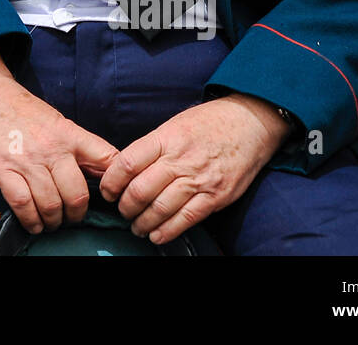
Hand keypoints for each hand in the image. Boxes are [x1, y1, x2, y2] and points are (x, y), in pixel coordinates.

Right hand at [0, 52, 117, 233]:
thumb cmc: (22, 110)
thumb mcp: (57, 122)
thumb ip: (77, 146)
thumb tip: (99, 173)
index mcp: (69, 134)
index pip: (107, 159)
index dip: (115, 183)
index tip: (110, 196)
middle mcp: (51, 148)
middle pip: (77, 195)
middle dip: (76, 214)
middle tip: (71, 216)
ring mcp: (26, 160)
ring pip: (51, 204)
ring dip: (53, 221)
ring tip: (51, 222)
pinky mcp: (3, 170)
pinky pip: (23, 204)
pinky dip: (31, 220)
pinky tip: (33, 222)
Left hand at [99, 94, 289, 244]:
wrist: (249, 123)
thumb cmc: (208, 122)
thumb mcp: (174, 124)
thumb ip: (153, 147)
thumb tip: (126, 169)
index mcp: (165, 138)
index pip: (127, 163)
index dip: (111, 181)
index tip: (107, 191)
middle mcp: (180, 159)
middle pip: (140, 190)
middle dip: (125, 206)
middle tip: (122, 211)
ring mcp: (199, 179)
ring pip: (161, 208)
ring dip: (143, 222)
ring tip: (137, 226)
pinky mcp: (216, 196)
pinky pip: (186, 218)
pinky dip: (167, 230)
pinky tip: (156, 234)